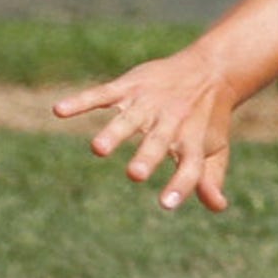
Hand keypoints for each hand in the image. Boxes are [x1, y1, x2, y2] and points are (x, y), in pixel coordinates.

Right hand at [53, 49, 243, 211]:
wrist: (211, 71)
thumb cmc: (208, 119)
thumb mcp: (214, 148)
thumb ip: (209, 178)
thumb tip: (218, 207)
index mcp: (193, 142)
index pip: (190, 167)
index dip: (180, 185)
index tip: (167, 204)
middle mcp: (172, 123)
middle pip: (158, 142)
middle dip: (146, 157)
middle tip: (135, 174)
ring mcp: (149, 104)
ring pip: (129, 119)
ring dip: (114, 133)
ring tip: (98, 149)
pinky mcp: (130, 87)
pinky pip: (103, 94)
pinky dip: (82, 101)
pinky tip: (59, 111)